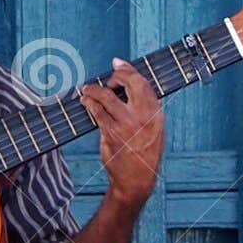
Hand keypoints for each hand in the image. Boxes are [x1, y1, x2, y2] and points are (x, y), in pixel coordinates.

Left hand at [80, 58, 162, 212]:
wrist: (137, 178)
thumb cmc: (143, 151)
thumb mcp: (153, 127)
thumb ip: (143, 106)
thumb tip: (127, 82)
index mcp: (156, 112)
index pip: (143, 82)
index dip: (128, 69)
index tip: (117, 63)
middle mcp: (144, 116)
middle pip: (128, 83)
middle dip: (114, 76)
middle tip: (106, 81)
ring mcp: (127, 125)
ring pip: (106, 96)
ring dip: (93, 90)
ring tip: (87, 91)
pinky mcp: (111, 133)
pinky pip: (97, 112)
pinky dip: (89, 104)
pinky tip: (86, 102)